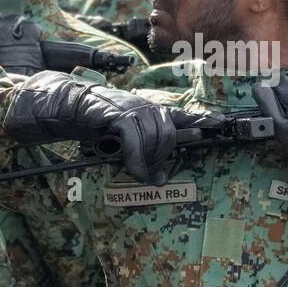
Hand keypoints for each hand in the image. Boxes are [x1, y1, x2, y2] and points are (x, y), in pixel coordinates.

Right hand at [3, 71, 189, 183]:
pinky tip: (134, 169)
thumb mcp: (124, 142)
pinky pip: (136, 139)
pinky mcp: (118, 114)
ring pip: (156, 137)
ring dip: (149, 162)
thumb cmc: (95, 128)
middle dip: (164, 157)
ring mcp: (133, 108)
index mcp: (148, 111)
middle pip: (170, 134)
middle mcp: (145, 107)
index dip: (200, 119)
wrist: (68, 108)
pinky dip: (136, 158)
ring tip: (141, 174)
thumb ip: (144, 154)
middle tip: (154, 175)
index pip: (180, 114)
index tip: (219, 124)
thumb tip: (160, 178)